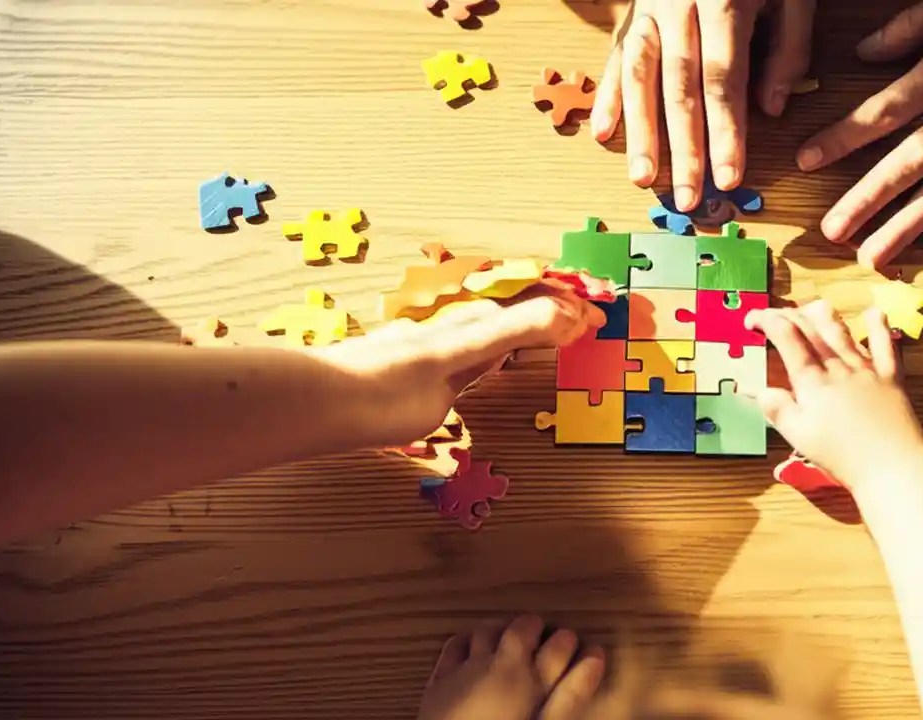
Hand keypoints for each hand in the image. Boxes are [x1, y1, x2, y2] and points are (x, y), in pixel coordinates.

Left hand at [313, 289, 602, 444]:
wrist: (322, 403)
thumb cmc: (387, 387)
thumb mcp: (458, 357)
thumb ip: (511, 331)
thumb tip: (566, 313)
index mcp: (469, 326)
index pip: (531, 306)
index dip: (567, 309)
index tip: (600, 316)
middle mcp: (454, 329)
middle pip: (514, 309)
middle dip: (553, 310)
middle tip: (587, 317)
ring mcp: (433, 346)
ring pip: (493, 327)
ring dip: (528, 325)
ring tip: (554, 329)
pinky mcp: (414, 366)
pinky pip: (471, 348)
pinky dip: (498, 345)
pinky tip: (490, 357)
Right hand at [592, 0, 814, 210]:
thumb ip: (788, 48)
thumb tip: (771, 109)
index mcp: (724, 1)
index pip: (723, 81)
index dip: (726, 133)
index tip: (730, 178)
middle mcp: (678, 7)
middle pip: (679, 88)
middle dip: (683, 148)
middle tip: (687, 197)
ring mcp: (647, 11)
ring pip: (639, 78)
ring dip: (639, 133)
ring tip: (642, 179)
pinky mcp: (629, 15)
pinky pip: (614, 59)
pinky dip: (605, 97)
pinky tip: (602, 134)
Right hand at [746, 301, 922, 489]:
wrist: (891, 466)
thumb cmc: (842, 456)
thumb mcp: (799, 436)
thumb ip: (778, 408)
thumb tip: (758, 389)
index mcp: (812, 381)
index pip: (785, 337)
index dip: (766, 320)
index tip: (751, 320)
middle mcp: (837, 367)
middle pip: (810, 328)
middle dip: (787, 314)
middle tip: (774, 315)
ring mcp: (866, 369)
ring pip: (841, 330)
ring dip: (823, 314)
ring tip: (811, 307)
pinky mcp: (890, 377)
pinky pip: (885, 345)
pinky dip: (878, 327)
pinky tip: (874, 313)